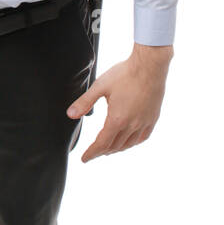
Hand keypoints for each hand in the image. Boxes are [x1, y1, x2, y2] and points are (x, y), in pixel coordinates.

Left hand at [66, 43, 172, 162]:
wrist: (150, 66)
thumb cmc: (125, 74)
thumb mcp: (100, 87)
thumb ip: (85, 102)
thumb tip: (70, 114)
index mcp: (117, 120)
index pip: (101, 144)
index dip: (92, 153)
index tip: (85, 159)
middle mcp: (131, 125)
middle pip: (114, 146)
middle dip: (102, 151)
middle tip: (94, 152)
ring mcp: (144, 122)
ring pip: (129, 144)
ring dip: (117, 148)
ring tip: (109, 148)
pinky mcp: (153, 118)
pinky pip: (142, 137)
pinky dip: (133, 142)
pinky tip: (129, 141)